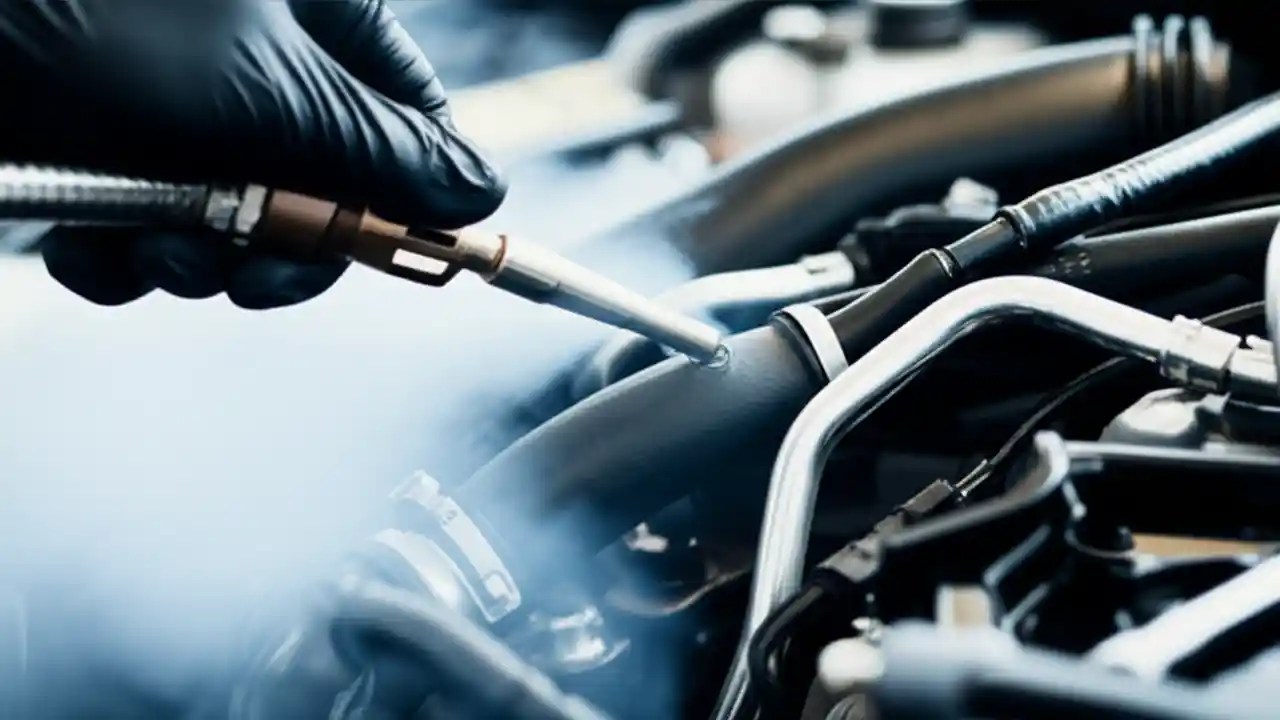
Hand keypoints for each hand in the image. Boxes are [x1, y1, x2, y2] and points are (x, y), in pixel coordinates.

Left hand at [0, 0, 505, 307]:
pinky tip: (95, 245)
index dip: (411, 198)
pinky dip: (125, 257)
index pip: (411, 116)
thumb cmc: (95, 18)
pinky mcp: (111, 147)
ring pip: (238, 221)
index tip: (400, 258)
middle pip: (327, 186)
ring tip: (152, 245)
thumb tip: (480, 195)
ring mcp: (180, 105)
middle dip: (287, 245)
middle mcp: (255, 56)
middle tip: (253, 273)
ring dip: (198, 260)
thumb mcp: (266, 92)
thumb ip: (383, 153)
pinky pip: (153, 226)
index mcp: (316, 11)